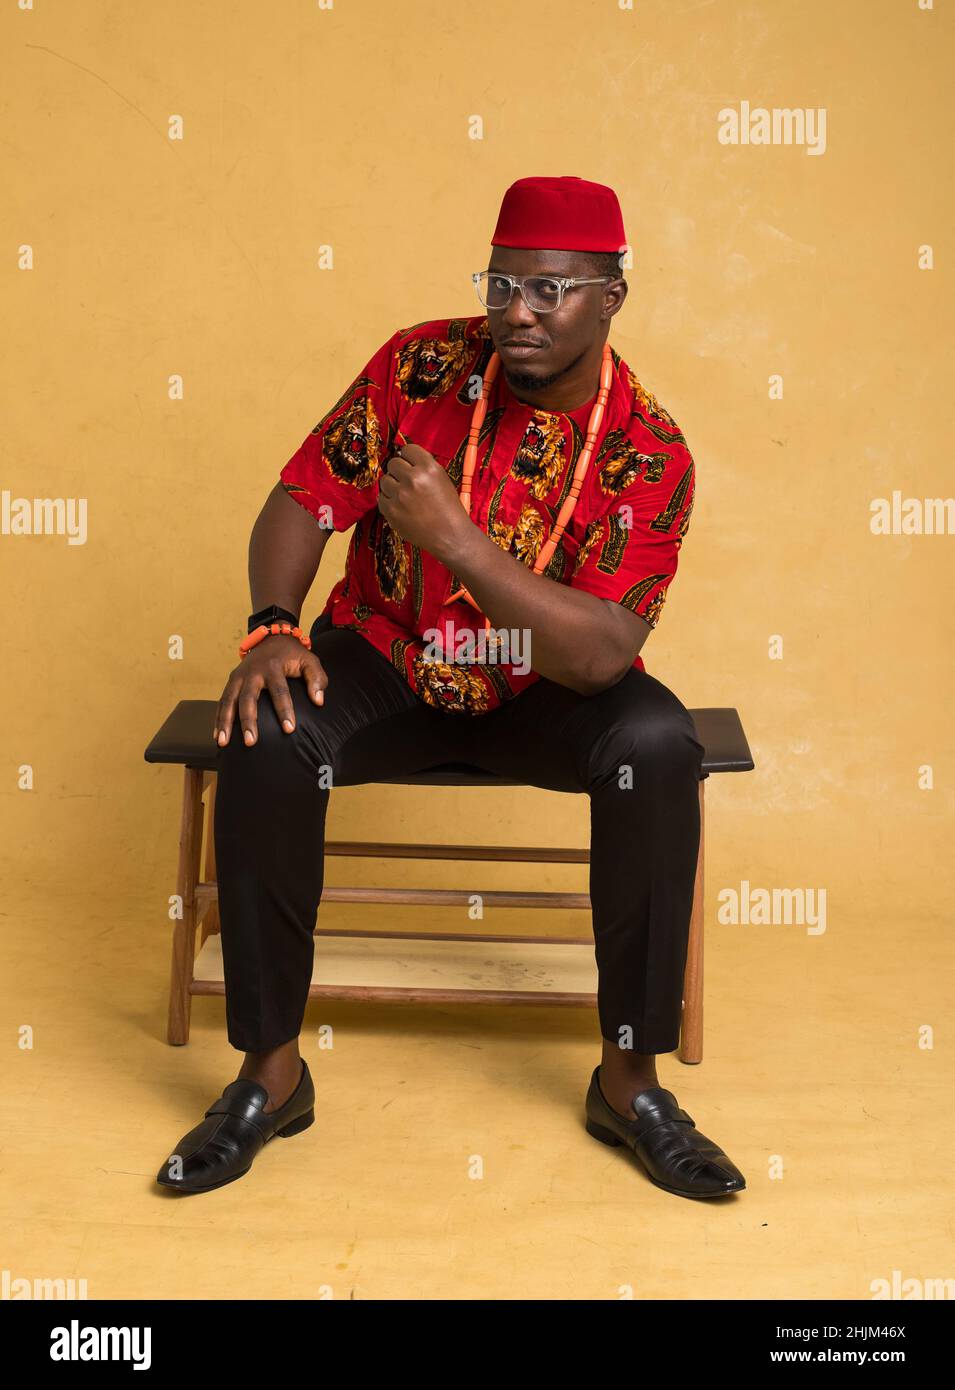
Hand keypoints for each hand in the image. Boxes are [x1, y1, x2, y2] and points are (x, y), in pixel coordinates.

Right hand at [213, 636, 327, 747]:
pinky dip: (218, 719)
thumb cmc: (293, 655)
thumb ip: (317, 679)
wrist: (272, 637)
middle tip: (250, 742)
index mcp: (273, 667)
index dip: (284, 710)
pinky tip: (218, 737)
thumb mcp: (310, 661)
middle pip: (248, 698)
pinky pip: (222, 702)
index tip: (289, 729)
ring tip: (224, 743)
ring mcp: (239, 676)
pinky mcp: (232, 681)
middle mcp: (252, 672)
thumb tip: (319, 701)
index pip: (279, 691)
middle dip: (248, 721)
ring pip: (229, 700)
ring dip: (225, 722)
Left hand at [377, 440, 469, 561]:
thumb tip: (405, 460)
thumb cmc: (449, 509)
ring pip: (384, 480)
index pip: (407, 449)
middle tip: (407, 482)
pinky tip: (401, 507)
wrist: (449, 536)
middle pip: (393, 463)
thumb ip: (424, 468)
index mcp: (429, 468)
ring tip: (404, 497)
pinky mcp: (391, 510)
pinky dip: (389, 501)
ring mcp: (400, 495)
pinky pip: (381, 498)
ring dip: (392, 486)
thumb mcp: (442, 480)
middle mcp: (413, 478)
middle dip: (399, 471)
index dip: (408, 457)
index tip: (409, 464)